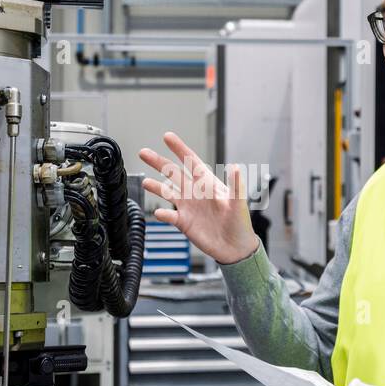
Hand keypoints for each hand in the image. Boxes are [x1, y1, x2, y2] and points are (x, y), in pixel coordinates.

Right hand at [138, 131, 260, 264]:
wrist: (235, 248)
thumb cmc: (240, 224)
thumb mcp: (239, 203)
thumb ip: (235, 186)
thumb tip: (235, 167)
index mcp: (208, 183)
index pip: (191, 161)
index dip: (179, 148)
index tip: (167, 137)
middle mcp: (195, 192)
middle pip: (173, 173)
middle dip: (159, 162)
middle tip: (144, 152)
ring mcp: (188, 207)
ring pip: (167, 192)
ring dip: (156, 186)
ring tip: (144, 181)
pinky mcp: (184, 222)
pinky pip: (169, 216)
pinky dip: (163, 214)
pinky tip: (158, 213)